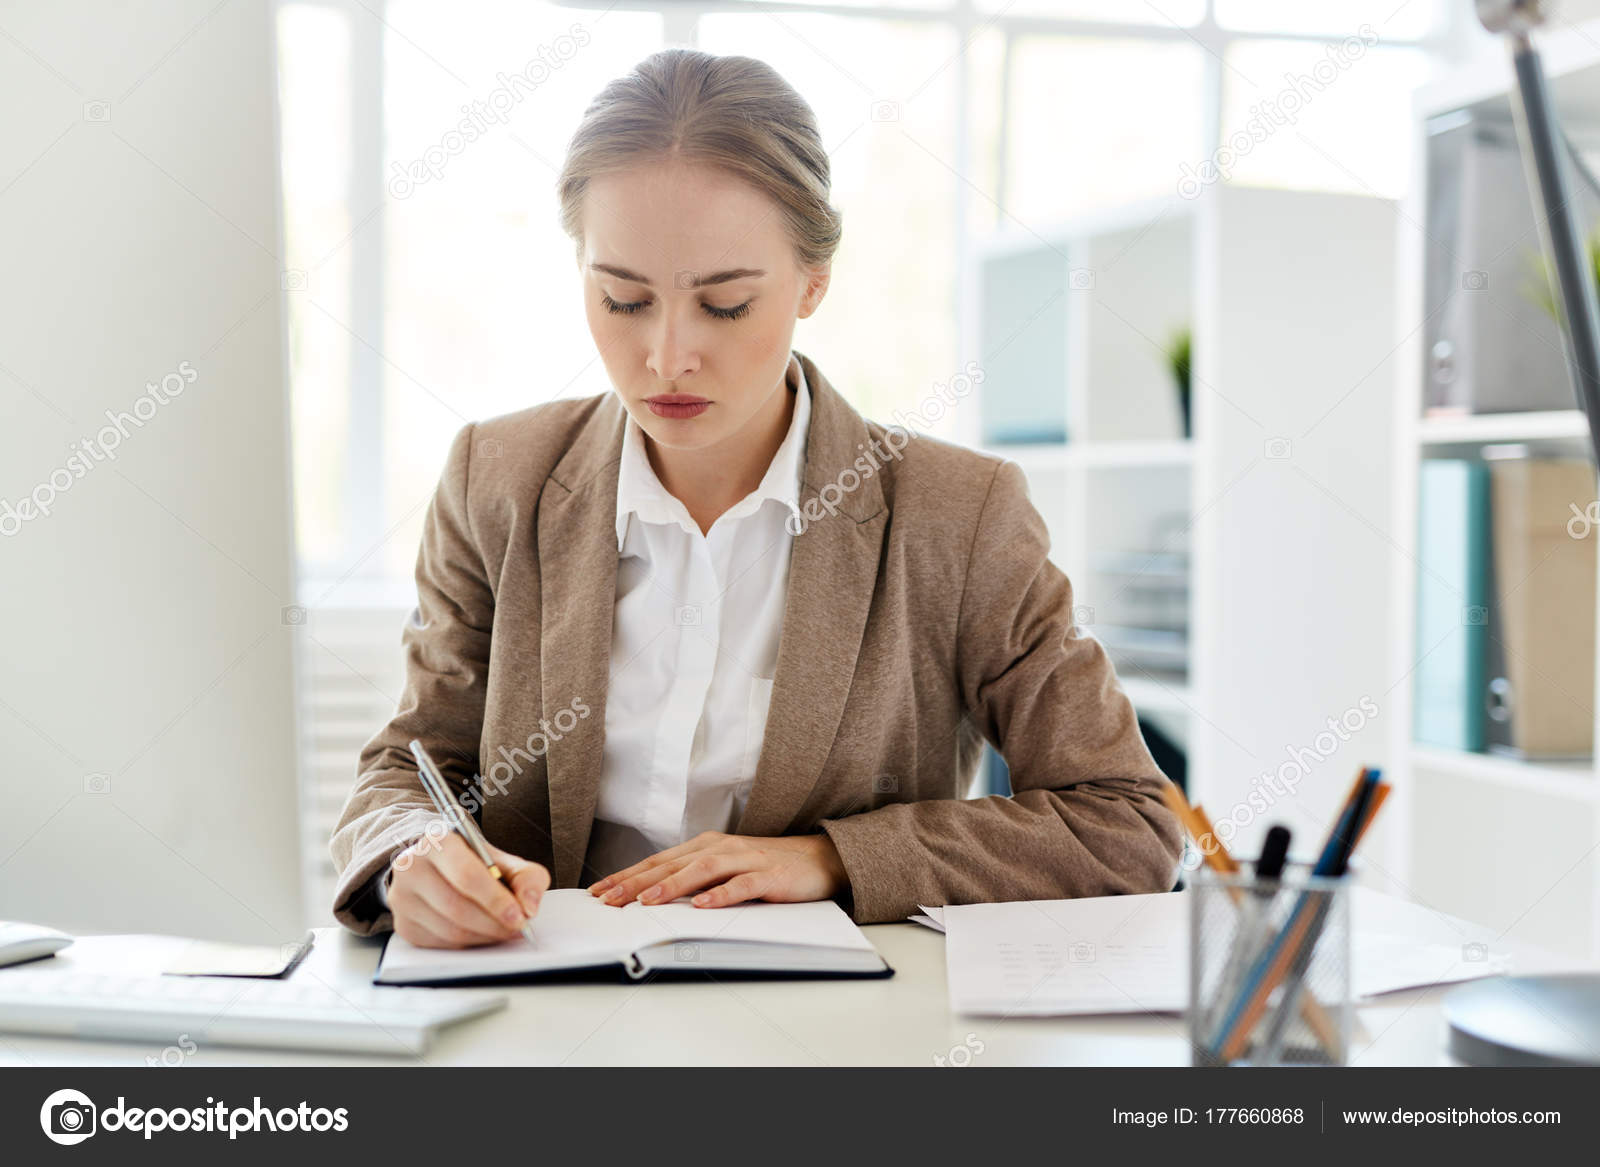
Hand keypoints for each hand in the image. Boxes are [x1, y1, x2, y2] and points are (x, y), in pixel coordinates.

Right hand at [388, 831, 550, 948]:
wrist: (439, 868)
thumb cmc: (474, 864)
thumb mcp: (504, 861)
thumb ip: (527, 877)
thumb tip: (530, 907)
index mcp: (437, 842)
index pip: (466, 875)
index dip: (495, 900)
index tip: (519, 916)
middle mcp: (412, 867)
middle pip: (457, 907)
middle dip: (494, 923)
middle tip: (517, 928)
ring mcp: (402, 898)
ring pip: (449, 930)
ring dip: (484, 936)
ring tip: (504, 931)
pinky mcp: (403, 924)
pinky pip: (441, 944)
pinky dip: (469, 944)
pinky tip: (482, 934)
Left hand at [586, 831, 848, 909]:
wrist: (818, 859)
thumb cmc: (766, 866)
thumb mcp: (724, 869)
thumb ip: (693, 879)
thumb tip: (651, 898)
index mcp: (706, 846)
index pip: (658, 862)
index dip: (627, 876)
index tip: (599, 892)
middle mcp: (722, 848)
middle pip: (672, 864)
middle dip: (637, 882)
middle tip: (609, 899)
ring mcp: (746, 860)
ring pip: (703, 870)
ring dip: (673, 885)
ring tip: (648, 901)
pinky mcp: (769, 875)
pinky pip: (742, 885)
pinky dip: (721, 894)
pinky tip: (702, 905)